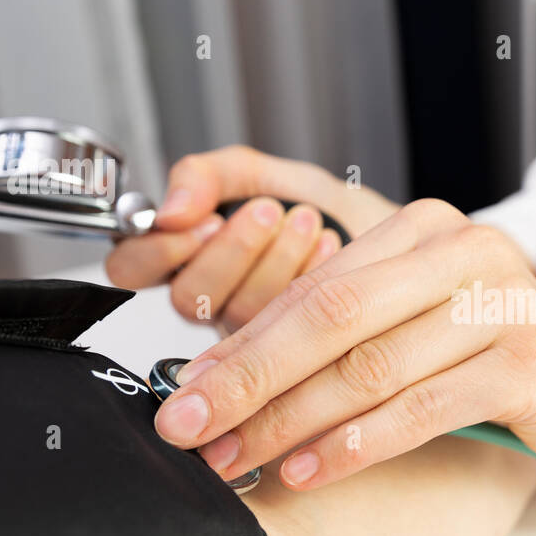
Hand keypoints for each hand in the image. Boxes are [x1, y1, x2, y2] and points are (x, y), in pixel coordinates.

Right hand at [104, 146, 399, 332]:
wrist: (403, 241)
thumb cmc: (333, 212)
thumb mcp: (267, 176)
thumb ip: (211, 176)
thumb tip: (171, 206)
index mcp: (194, 258)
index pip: (133, 268)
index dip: (159, 248)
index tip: (201, 220)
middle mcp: (218, 303)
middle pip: (186, 297)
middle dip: (232, 249)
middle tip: (269, 212)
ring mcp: (255, 338)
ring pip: (236, 314)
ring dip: (274, 259)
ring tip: (307, 221)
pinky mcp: (297, 359)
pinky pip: (286, 332)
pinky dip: (308, 276)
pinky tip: (330, 250)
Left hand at [151, 199, 535, 489]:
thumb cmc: (493, 352)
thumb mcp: (414, 322)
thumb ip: (339, 332)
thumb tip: (226, 379)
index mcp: (427, 228)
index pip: (316, 284)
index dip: (245, 341)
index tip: (190, 390)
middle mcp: (466, 251)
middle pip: (334, 316)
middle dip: (252, 378)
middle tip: (191, 426)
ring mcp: (503, 303)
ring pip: (372, 367)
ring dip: (291, 421)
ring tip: (239, 459)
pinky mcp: (528, 364)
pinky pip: (421, 409)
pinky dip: (355, 445)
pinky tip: (308, 470)